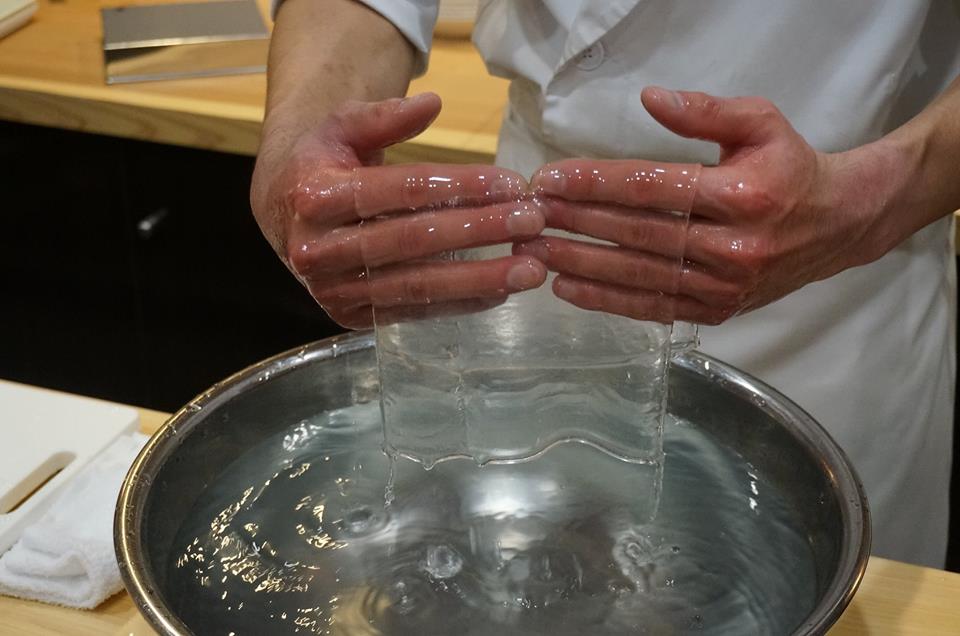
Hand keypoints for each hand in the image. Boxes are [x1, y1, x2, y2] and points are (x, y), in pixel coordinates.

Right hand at [251, 93, 546, 327]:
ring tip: (531, 268)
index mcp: (315, 195)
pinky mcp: (351, 318)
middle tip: (532, 222)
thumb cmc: (323, 162)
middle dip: (479, 231)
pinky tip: (501, 291)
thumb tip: (433, 102)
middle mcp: (319, 250)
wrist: (281, 213)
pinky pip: (414, 311)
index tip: (511, 184)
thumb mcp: (341, 127)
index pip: (400, 190)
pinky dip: (460, 303)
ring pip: (417, 285)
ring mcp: (334, 290)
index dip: (460, 186)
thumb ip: (383, 116)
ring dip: (480, 279)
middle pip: (413, 241)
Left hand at [517, 87, 905, 323]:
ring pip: (639, 274)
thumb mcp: (761, 123)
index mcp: (743, 194)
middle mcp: (733, 246)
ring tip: (535, 250)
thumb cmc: (791, 169)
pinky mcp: (718, 312)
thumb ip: (706, 111)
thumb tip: (650, 99)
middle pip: (637, 232)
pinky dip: (607, 301)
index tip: (549, 179)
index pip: (652, 187)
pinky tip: (568, 288)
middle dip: (575, 222)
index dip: (595, 183)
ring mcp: (725, 286)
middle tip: (528, 214)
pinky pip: (653, 308)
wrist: (836, 226)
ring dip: (581, 263)